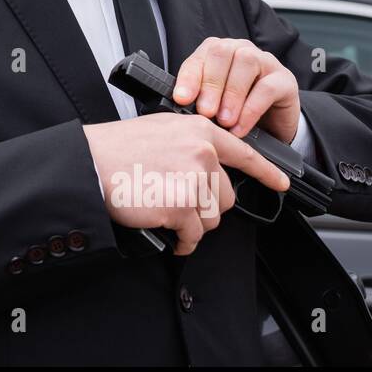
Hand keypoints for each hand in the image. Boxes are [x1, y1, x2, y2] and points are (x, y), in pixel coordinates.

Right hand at [84, 114, 289, 255]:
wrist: (89, 164)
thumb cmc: (116, 149)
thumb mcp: (160, 130)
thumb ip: (191, 143)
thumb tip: (209, 166)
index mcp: (200, 131)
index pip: (246, 153)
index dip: (267, 172)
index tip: (283, 183)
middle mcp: (203, 152)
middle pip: (226, 196)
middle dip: (203, 206)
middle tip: (173, 200)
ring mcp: (195, 179)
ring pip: (211, 218)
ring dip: (190, 223)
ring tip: (163, 210)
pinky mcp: (182, 207)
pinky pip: (193, 237)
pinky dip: (181, 241)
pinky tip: (164, 230)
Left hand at [172, 37, 300, 143]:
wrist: (271, 128)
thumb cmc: (235, 113)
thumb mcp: (212, 106)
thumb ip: (198, 100)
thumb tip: (180, 107)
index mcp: (217, 52)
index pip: (199, 56)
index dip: (189, 77)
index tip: (181, 99)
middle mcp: (241, 50)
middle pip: (222, 53)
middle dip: (210, 84)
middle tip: (205, 112)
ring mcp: (266, 62)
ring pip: (246, 62)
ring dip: (231, 94)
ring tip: (223, 121)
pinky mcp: (285, 80)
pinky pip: (267, 87)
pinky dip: (250, 109)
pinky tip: (239, 127)